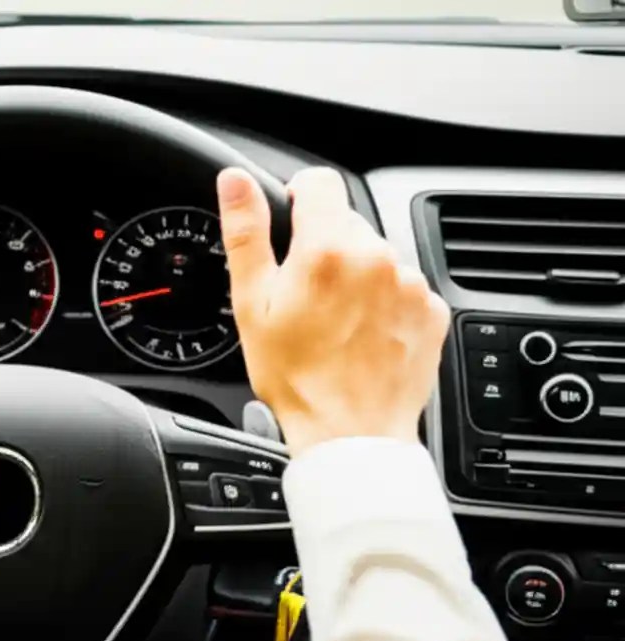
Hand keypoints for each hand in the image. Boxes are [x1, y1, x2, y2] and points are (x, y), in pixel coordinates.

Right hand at [217, 167, 448, 454]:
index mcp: (329, 248)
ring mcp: (410, 284)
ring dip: (356, 275)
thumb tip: (235, 182)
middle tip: (304, 296)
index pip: (320, 181)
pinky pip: (402, 287)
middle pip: (347, 223)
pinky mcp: (431, 310)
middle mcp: (378, 257)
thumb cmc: (297, 377)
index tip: (291, 226)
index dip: (298, 198)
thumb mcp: (251, 304)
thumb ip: (245, 233)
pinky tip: (361, 334)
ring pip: (375, 256)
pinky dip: (383, 302)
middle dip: (324, 247)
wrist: (350, 434)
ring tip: (334, 321)